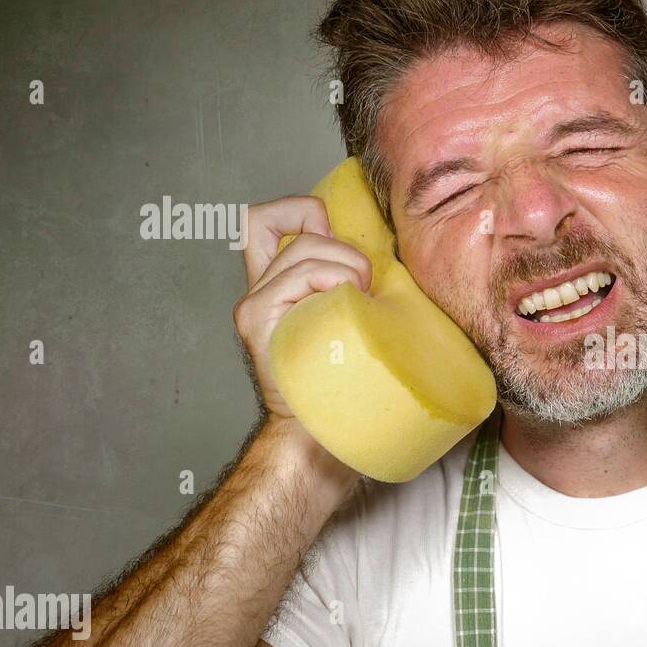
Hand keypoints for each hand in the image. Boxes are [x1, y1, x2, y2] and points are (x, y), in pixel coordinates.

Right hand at [232, 195, 371, 418]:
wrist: (321, 434)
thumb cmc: (349, 380)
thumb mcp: (355, 317)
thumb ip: (352, 283)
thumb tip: (391, 250)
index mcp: (278, 286)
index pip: (264, 221)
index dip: (300, 212)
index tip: (336, 241)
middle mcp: (259, 291)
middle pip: (288, 224)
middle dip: (341, 243)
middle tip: (364, 284)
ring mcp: (255, 304)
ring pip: (303, 248)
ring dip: (346, 264)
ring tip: (360, 298)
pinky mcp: (257, 319)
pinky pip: (299, 273)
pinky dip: (332, 277)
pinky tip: (347, 304)